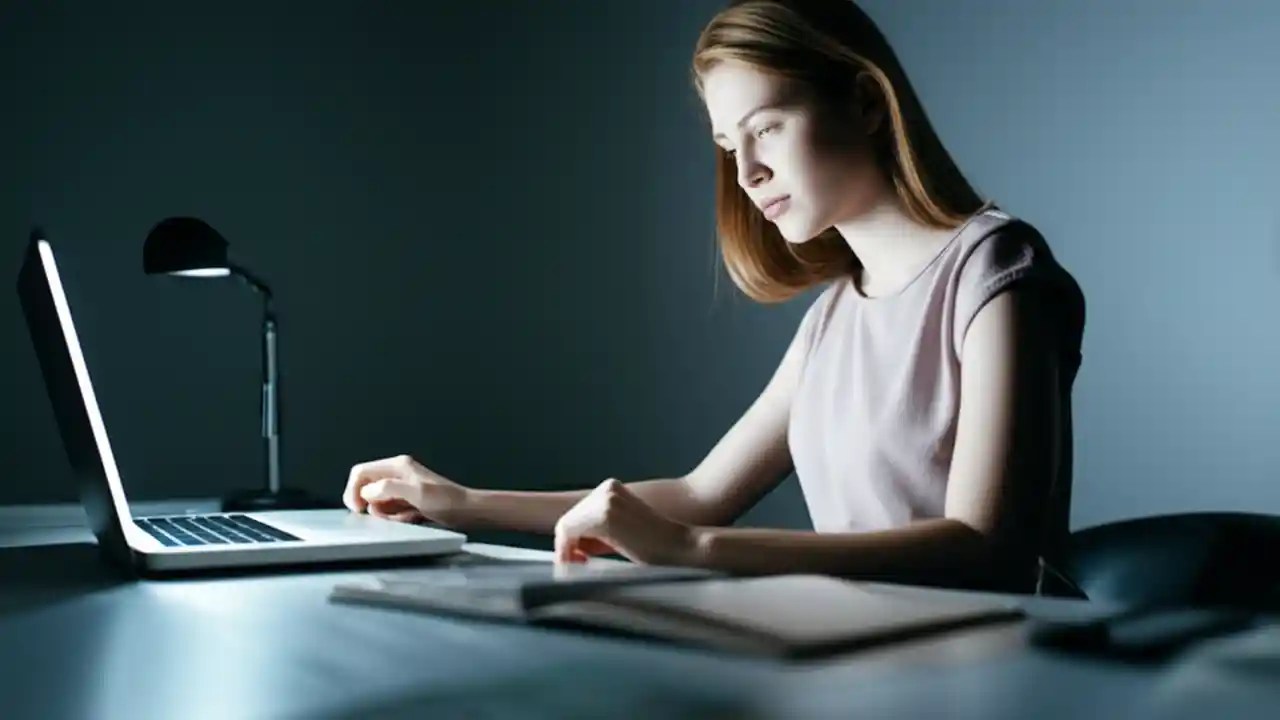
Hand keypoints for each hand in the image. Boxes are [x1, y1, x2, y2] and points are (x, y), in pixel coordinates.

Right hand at [343, 454, 468, 526]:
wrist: (468, 511)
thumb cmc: (446, 501)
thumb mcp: (416, 494)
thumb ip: (389, 489)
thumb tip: (367, 491)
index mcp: (397, 466)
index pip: (360, 472)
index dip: (353, 491)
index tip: (359, 510)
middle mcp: (396, 473)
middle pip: (366, 488)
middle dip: (371, 505)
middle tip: (386, 517)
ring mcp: (401, 487)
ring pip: (376, 502)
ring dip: (386, 514)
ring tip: (407, 516)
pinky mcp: (406, 500)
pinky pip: (389, 510)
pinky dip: (396, 517)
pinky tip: (412, 518)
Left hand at [554, 479, 700, 566]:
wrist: (682, 547)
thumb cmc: (656, 547)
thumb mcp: (621, 533)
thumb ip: (598, 534)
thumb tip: (572, 546)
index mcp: (612, 488)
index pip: (578, 514)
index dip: (572, 540)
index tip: (580, 559)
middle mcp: (607, 488)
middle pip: (570, 519)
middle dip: (569, 546)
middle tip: (579, 566)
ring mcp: (605, 499)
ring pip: (567, 526)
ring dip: (568, 549)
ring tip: (581, 566)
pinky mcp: (605, 514)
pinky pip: (569, 532)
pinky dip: (568, 551)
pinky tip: (582, 564)